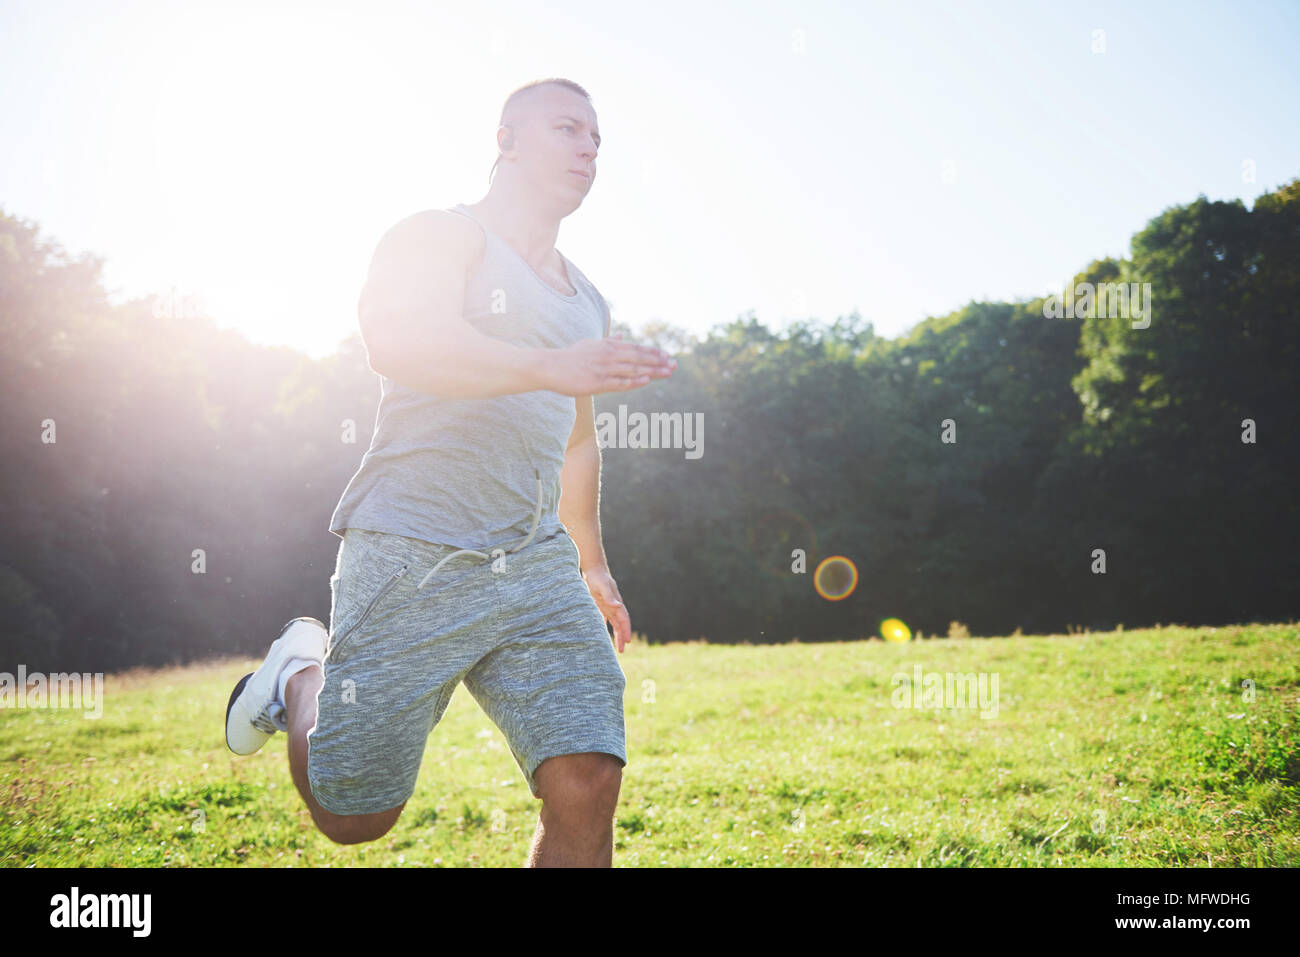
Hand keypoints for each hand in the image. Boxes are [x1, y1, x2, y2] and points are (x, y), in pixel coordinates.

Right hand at [543, 335, 674, 396]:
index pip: (635, 348)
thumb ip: (608, 341)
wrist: (550, 366)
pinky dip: (634, 381)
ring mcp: (604, 369)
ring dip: (652, 371)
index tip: (667, 356)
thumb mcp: (591, 344)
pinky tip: (646, 380)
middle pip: (638, 358)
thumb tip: (621, 336)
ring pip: (633, 369)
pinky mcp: (597, 382)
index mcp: (608, 346)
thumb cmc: (570, 357)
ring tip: (668, 372)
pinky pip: (620, 382)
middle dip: (658, 361)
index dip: (652, 353)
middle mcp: (609, 355)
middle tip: (675, 364)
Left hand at [582, 566, 631, 651]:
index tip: (627, 642)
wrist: (593, 570)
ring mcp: (608, 607)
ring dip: (616, 635)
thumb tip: (617, 606)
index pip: (623, 620)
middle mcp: (614, 607)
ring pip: (614, 624)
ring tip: (617, 647)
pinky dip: (606, 628)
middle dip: (622, 637)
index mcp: (617, 603)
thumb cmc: (598, 578)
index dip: (626, 630)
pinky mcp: (601, 606)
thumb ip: (609, 596)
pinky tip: (604, 636)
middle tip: (622, 651)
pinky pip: (605, 620)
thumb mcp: (603, 586)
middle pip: (620, 624)